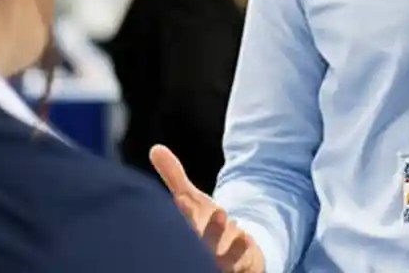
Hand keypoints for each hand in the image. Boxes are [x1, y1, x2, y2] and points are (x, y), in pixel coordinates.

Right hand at [150, 145, 265, 272]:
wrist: (230, 254)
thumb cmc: (204, 225)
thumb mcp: (191, 200)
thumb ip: (174, 177)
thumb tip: (156, 148)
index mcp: (188, 234)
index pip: (184, 224)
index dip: (183, 212)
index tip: (182, 200)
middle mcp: (201, 253)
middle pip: (202, 248)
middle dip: (209, 233)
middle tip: (220, 213)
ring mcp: (221, 265)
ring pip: (224, 263)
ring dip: (231, 250)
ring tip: (241, 233)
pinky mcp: (241, 272)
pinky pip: (244, 271)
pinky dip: (246, 259)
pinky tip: (252, 243)